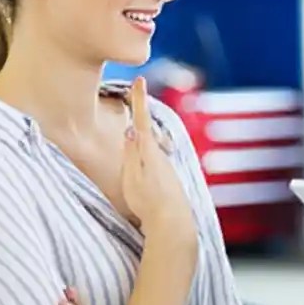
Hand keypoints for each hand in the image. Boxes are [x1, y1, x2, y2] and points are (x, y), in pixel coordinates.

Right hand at [119, 77, 194, 238]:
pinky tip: (145, 168)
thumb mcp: (132, 177)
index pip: (142, 120)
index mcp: (149, 153)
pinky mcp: (169, 181)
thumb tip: (131, 129)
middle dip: (141, 116)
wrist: (173, 225)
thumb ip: (131, 154)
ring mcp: (167, 169)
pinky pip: (155, 164)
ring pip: (152, 149)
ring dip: (142, 142)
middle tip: (136, 97)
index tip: (140, 79)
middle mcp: (161, 157)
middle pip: (147, 132)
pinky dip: (147, 160)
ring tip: (135, 137)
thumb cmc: (148, 203)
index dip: (140, 100)